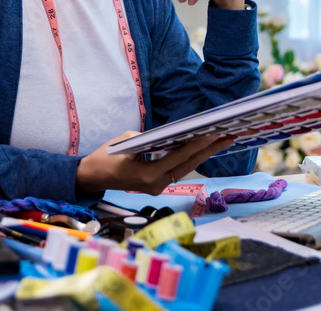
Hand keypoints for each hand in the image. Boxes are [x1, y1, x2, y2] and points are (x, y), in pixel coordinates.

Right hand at [75, 131, 233, 195]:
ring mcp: (158, 187)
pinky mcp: (157, 185)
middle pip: (189, 165)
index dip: (198, 144)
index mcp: (148, 175)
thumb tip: (169, 137)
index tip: (214, 133)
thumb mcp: (126, 142)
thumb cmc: (105, 158)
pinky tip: (201, 149)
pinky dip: (189, 159)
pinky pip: (177, 170)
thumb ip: (149, 139)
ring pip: (185, 169)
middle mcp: (157, 184)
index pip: (179, 157)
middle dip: (209, 150)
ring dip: (202, 155)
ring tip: (221, 142)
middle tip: (229, 138)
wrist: (92, 177)